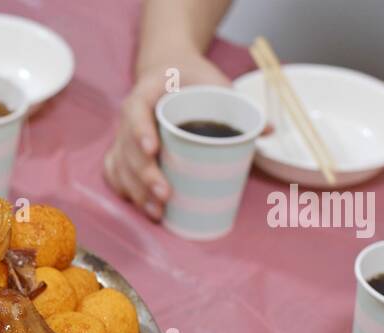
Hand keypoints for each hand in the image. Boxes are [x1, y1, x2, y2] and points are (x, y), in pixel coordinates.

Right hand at [103, 55, 229, 219]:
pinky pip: (114, 171)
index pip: (135, 111)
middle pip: (126, 147)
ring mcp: (123, 134)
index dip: (140, 131)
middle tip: (165, 194)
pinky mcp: (123, 149)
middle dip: (143, 174)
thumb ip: (238, 103)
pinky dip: (125, 189)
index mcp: (147, 91)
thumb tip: (269, 130)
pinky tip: (140, 205)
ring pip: (120, 164)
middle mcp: (129, 115)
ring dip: (136, 190)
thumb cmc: (193, 78)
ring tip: (157, 210)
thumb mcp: (215, 82)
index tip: (153, 150)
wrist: (171, 71)